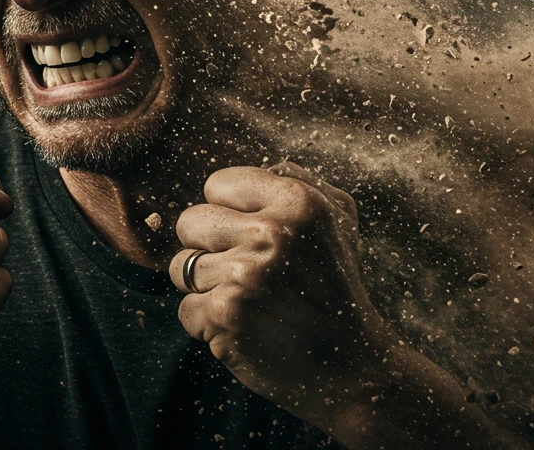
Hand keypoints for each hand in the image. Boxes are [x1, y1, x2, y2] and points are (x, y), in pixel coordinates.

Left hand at [168, 161, 388, 427]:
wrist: (351, 368)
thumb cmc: (338, 289)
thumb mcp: (339, 222)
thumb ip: (301, 180)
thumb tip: (259, 166)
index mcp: (298, 201)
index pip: (216, 184)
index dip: (229, 212)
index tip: (252, 236)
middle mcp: (271, 233)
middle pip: (189, 221)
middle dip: (209, 247)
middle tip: (245, 270)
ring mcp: (245, 275)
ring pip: (181, 267)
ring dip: (208, 287)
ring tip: (248, 301)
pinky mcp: (225, 316)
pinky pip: (186, 309)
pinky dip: (208, 324)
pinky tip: (243, 328)